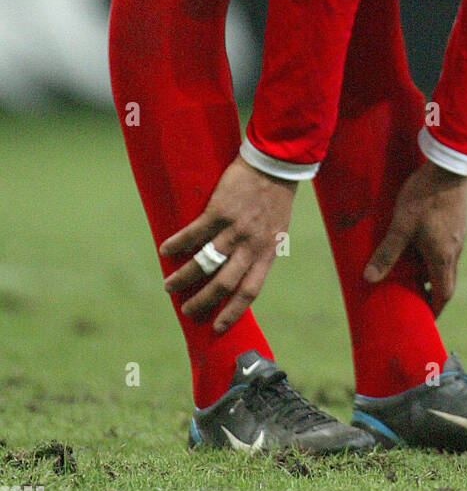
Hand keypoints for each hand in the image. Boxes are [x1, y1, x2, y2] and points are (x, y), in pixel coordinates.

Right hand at [160, 155, 296, 332]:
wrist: (276, 162)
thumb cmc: (276, 195)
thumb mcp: (277, 228)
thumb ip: (261, 248)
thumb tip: (244, 266)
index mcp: (267, 252)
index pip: (250, 291)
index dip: (233, 311)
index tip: (217, 327)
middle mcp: (251, 245)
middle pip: (224, 283)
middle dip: (202, 301)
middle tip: (186, 310)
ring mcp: (235, 228)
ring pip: (205, 262)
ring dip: (184, 277)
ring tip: (169, 285)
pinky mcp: (220, 210)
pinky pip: (194, 234)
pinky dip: (178, 244)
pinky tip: (165, 250)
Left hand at [364, 161, 466, 315]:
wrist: (448, 168)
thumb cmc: (424, 197)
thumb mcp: (401, 225)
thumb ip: (387, 252)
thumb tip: (369, 278)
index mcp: (442, 257)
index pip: (443, 294)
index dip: (434, 308)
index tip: (424, 317)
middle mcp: (455, 250)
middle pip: (447, 281)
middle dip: (432, 293)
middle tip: (415, 298)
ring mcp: (458, 235)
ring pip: (448, 263)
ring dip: (433, 272)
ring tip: (412, 272)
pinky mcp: (457, 222)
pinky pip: (448, 248)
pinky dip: (436, 256)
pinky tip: (420, 244)